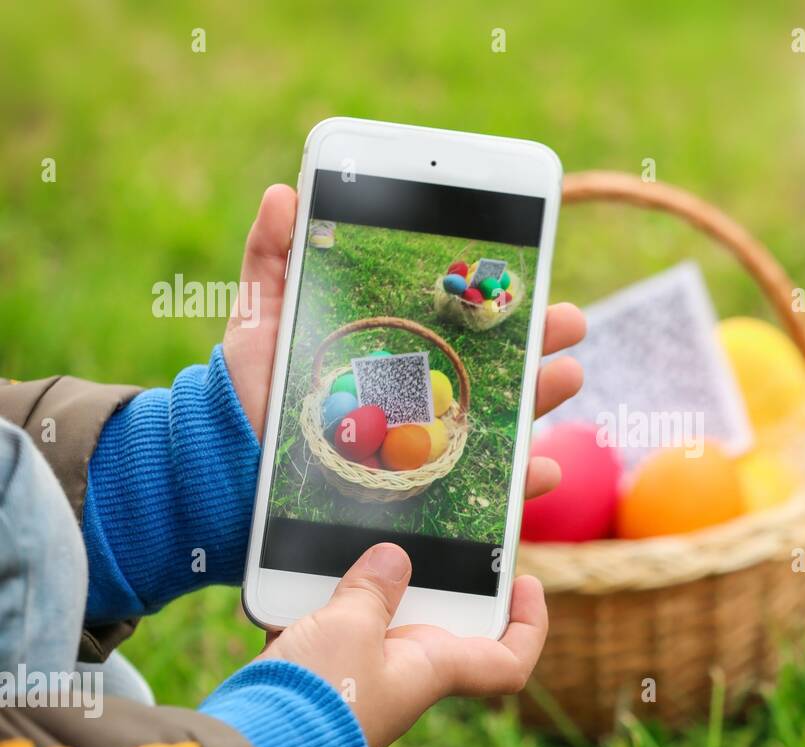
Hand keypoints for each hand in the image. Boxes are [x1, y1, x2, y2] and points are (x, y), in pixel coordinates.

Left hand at [222, 185, 584, 497]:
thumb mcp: (260, 319)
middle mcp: (428, 390)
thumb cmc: (252, 390)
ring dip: (545, 395)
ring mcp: (434, 440)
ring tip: (568, 374)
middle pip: (499, 360)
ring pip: (507, 416)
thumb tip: (281, 192)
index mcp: (399, 345)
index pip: (460, 317)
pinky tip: (541, 469)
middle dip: (540, 337)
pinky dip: (524, 481)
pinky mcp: (431, 491)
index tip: (528, 270)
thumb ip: (272, 259)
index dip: (497, 295)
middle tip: (567, 319)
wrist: (232, 463)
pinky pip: (489, 490)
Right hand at [259, 543, 546, 746]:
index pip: (507, 659)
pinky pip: (325, 629)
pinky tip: (286, 580)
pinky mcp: (317, 675)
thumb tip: (394, 559)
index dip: (528, 624)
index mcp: (433, 668)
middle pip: (436, 621)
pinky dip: (311, 604)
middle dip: (428, 580)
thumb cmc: (316, 699)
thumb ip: (372, 590)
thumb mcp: (348, 627)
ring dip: (359, 587)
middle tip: (421, 536)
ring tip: (341, 544)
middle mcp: (405, 675)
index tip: (525, 581)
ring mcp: (361, 676)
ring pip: (374, 619)